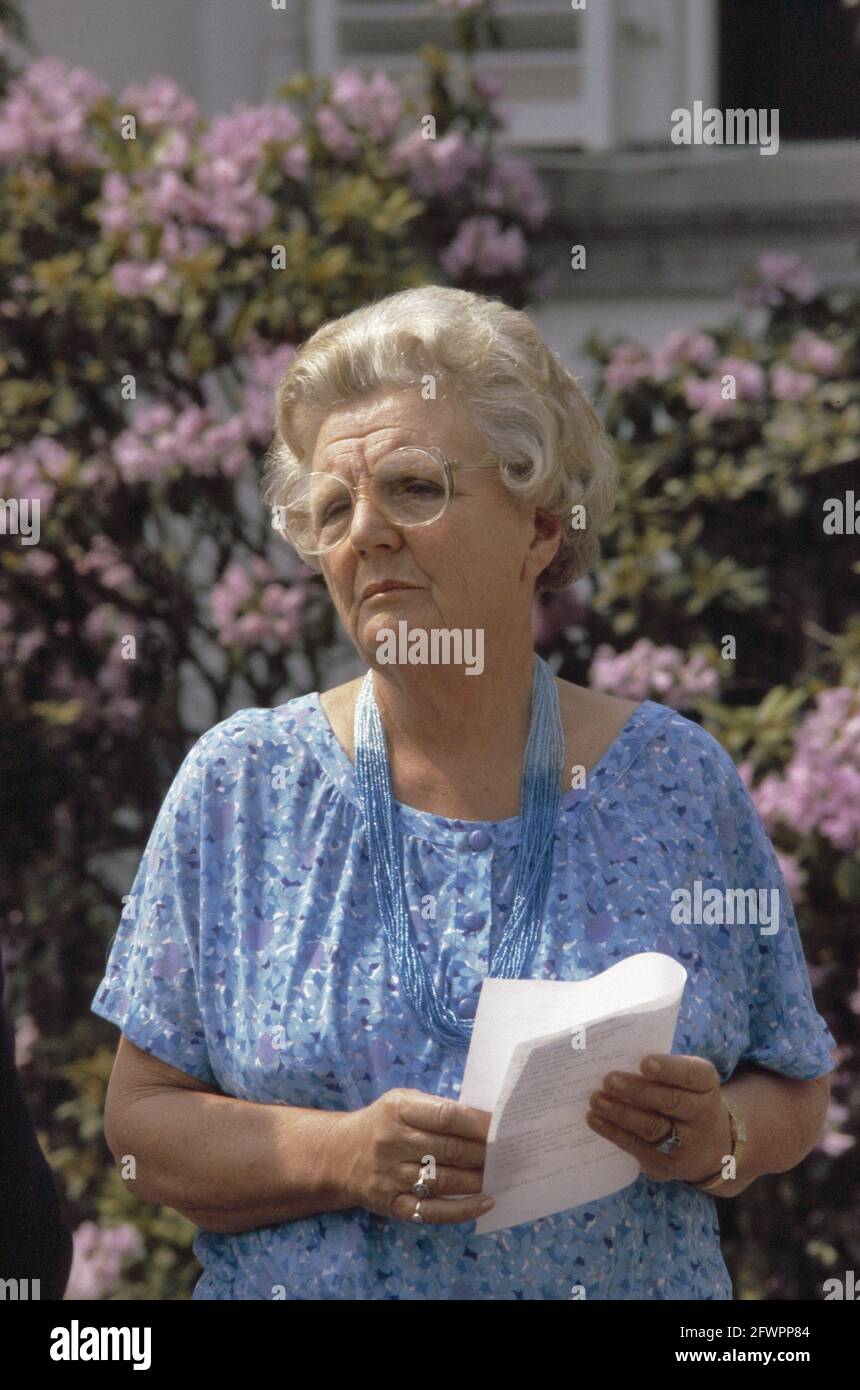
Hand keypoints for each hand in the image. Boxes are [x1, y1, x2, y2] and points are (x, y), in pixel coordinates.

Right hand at [325, 1088, 494, 1223]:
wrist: (339, 1154)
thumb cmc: (383, 1122)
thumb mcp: (402, 1102)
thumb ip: (437, 1109)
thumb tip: (484, 1121)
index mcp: (398, 1110)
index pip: (445, 1116)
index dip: (477, 1123)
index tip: (501, 1127)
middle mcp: (392, 1143)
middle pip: (448, 1150)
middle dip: (482, 1153)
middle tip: (508, 1153)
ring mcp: (391, 1177)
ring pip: (443, 1181)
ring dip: (477, 1179)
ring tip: (500, 1174)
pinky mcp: (392, 1205)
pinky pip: (432, 1211)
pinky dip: (462, 1210)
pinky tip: (484, 1203)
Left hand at [585, 1054, 732, 1185]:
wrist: (711, 1150)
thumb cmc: (685, 1099)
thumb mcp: (686, 1081)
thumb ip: (662, 1070)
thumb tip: (617, 1059)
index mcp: (706, 1086)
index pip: (693, 1075)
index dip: (669, 1069)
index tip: (644, 1063)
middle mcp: (702, 1116)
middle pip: (671, 1102)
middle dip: (638, 1091)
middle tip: (609, 1080)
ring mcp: (686, 1145)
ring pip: (652, 1128)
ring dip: (621, 1114)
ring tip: (597, 1100)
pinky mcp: (666, 1165)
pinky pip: (638, 1148)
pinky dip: (614, 1133)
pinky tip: (595, 1120)